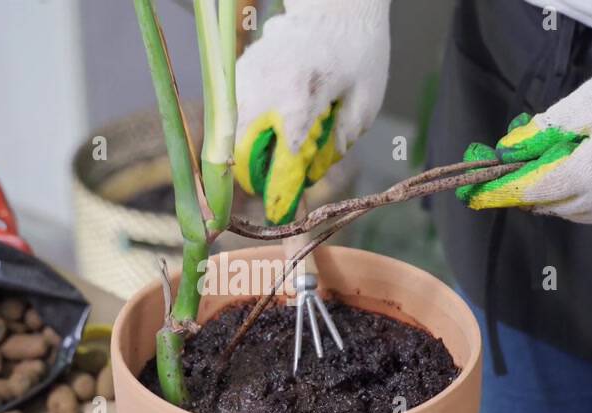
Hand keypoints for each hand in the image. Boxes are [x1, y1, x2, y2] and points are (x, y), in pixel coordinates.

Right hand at [234, 0, 390, 223]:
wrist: (335, 4)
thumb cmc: (358, 50)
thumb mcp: (364, 101)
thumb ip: (339, 142)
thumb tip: (311, 172)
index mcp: (298, 100)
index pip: (281, 162)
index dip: (279, 193)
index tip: (279, 214)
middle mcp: (263, 90)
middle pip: (239, 153)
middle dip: (251, 178)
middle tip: (269, 188)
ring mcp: (245, 79)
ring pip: (227, 134)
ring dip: (244, 155)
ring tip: (267, 162)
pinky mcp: (239, 72)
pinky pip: (231, 114)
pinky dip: (242, 131)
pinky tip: (264, 133)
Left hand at [458, 37, 591, 223]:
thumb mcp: (590, 101)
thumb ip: (547, 130)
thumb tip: (511, 148)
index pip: (534, 191)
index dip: (502, 191)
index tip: (476, 192)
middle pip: (548, 205)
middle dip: (523, 191)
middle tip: (504, 173)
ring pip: (569, 212)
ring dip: (548, 196)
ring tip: (540, 168)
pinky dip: (572, 198)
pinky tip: (569, 175)